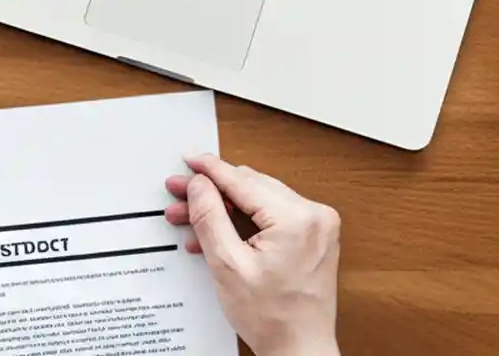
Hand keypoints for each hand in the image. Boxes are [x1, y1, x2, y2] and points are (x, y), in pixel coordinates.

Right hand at [165, 155, 341, 355]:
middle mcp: (315, 215)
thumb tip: (199, 185)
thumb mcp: (228, 266)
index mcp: (298, 219)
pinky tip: (217, 232)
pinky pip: (272, 215)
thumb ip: (210, 218)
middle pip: (251, 187)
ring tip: (191, 216)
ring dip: (225, 207)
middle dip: (211, 192)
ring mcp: (318, 224)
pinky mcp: (314, 235)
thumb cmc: (274, 319)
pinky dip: (244, 221)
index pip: (243, 181)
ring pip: (259, 200)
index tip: (190, 162)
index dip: (210, 171)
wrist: (300, 349)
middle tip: (180, 194)